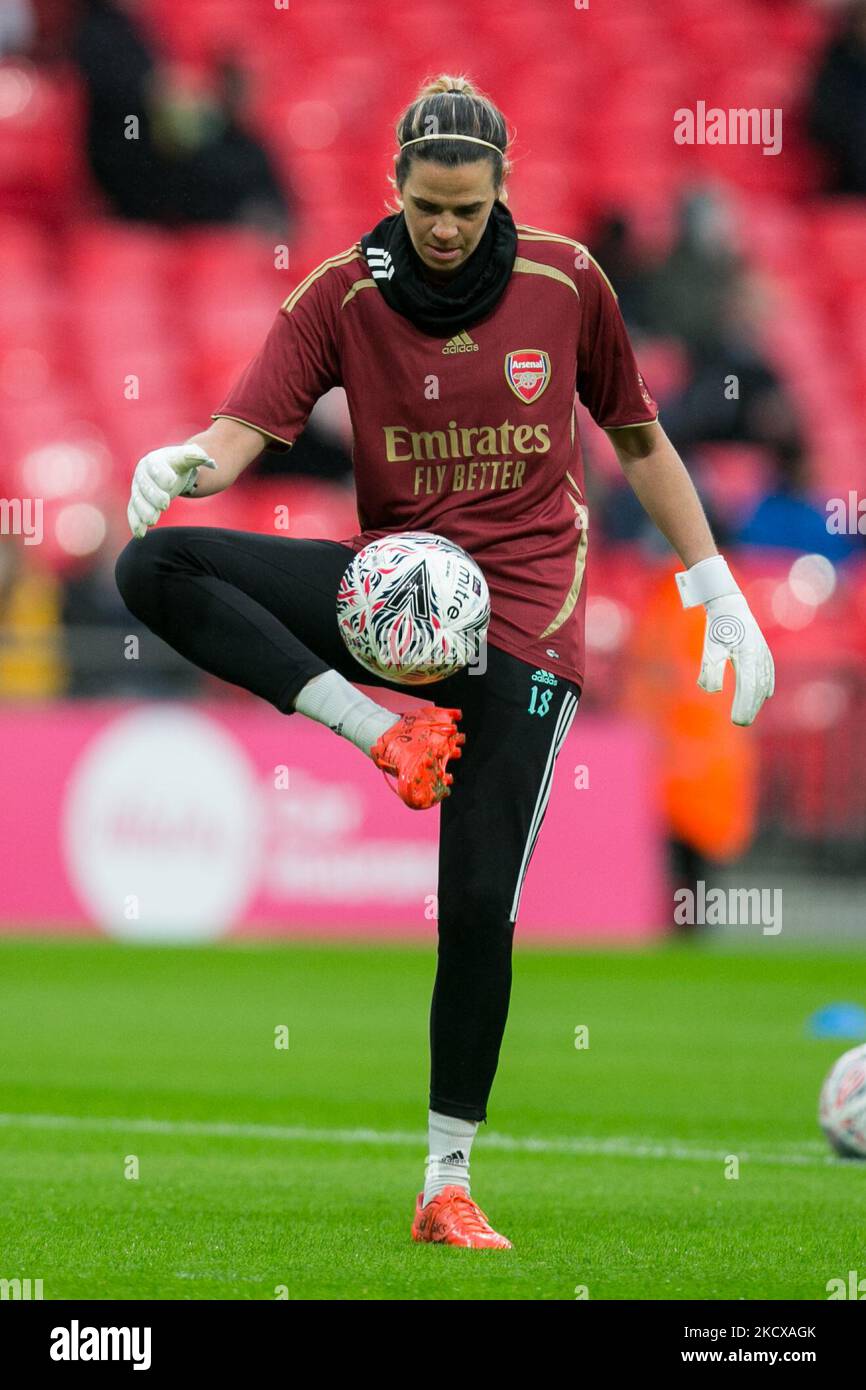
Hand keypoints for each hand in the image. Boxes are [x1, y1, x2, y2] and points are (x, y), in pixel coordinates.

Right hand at [127, 444, 216, 538]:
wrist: (167, 472)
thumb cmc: (178, 465)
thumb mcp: (186, 458)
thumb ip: (194, 456)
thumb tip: (204, 457)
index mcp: (154, 460)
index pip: (156, 466)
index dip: (162, 474)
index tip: (172, 482)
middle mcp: (142, 474)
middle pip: (145, 485)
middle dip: (154, 495)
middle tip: (165, 504)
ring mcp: (138, 489)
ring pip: (137, 500)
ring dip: (144, 511)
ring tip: (152, 520)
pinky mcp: (137, 503)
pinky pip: (133, 512)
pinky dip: (136, 523)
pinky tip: (140, 534)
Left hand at [676, 556, 774, 726]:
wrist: (728, 602)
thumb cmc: (717, 625)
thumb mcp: (710, 646)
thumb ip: (711, 669)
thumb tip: (713, 691)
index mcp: (748, 656)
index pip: (748, 688)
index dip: (744, 706)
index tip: (737, 722)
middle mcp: (759, 656)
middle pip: (757, 688)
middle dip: (750, 707)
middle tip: (741, 722)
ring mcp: (763, 652)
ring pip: (763, 681)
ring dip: (757, 698)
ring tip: (749, 713)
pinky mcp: (762, 649)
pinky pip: (768, 671)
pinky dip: (766, 684)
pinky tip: (766, 694)